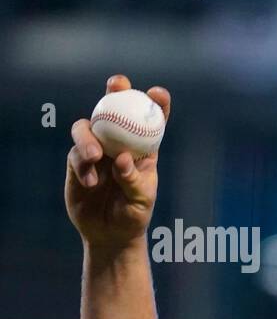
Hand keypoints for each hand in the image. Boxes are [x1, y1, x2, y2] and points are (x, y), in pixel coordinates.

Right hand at [65, 75, 170, 250]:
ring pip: (88, 127)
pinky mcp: (77, 162)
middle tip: (116, 84)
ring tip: (95, 156)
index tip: (158, 93)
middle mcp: (119, 143)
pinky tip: (91, 183)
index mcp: (143, 149)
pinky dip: (83, 165)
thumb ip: (133, 179)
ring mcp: (96, 150)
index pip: (152, 121)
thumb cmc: (134, 215)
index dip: (156, 103)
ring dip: (89, 136)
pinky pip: (76, 154)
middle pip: (115, 110)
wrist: (110, 233)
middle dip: (116, 91)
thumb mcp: (141, 200)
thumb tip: (121, 158)